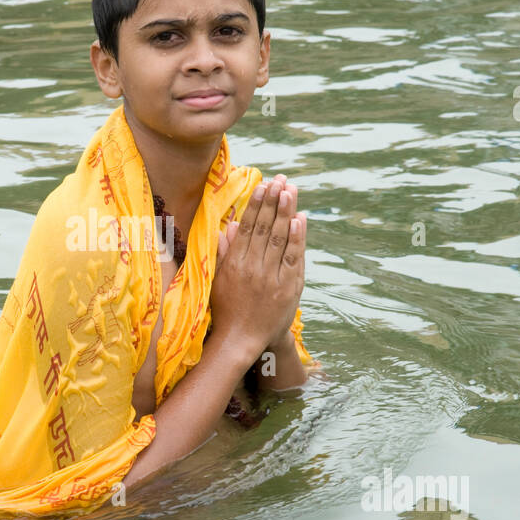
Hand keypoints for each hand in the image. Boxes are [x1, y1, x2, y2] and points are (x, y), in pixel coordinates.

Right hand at [211, 173, 305, 358]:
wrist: (241, 339)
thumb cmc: (227, 308)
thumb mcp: (219, 279)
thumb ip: (225, 252)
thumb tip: (231, 225)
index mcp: (235, 263)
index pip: (248, 227)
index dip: (257, 204)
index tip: (263, 185)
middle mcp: (253, 267)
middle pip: (265, 227)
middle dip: (273, 201)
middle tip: (280, 179)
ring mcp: (271, 278)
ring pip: (279, 238)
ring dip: (286, 212)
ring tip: (290, 190)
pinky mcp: (287, 288)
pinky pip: (293, 258)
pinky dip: (297, 238)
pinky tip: (300, 219)